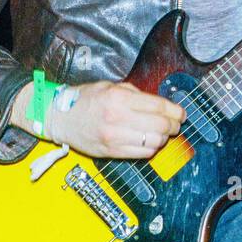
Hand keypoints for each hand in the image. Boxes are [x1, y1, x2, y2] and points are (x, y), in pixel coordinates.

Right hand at [12, 79, 185, 158]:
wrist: (60, 117)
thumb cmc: (85, 100)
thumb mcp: (111, 87)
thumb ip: (136, 94)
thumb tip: (161, 104)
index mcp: (119, 98)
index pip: (159, 106)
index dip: (175, 111)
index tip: (181, 113)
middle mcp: (118, 118)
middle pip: (160, 126)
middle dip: (173, 125)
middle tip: (174, 124)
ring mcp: (114, 138)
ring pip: (154, 142)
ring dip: (163, 138)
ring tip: (161, 133)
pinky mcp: (111, 152)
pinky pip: (142, 154)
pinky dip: (151, 148)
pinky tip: (148, 142)